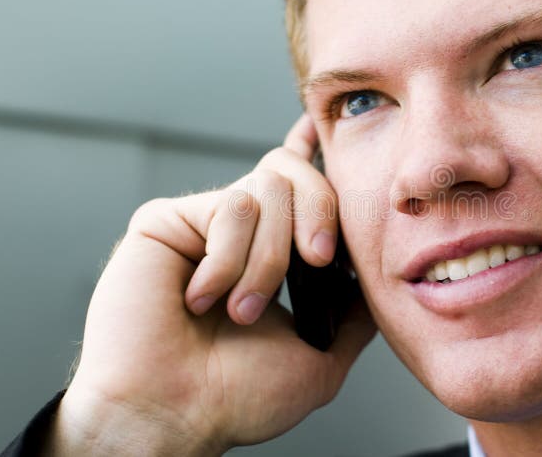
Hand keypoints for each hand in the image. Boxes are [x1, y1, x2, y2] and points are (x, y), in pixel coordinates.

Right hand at [48, 114, 376, 455]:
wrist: (174, 413)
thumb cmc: (239, 397)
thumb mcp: (321, 357)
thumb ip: (352, 313)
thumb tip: (374, 279)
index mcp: (270, 254)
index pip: (293, 188)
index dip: (308, 153)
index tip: (316, 127)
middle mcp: (239, 232)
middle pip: (293, 172)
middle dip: (319, 211)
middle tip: (318, 260)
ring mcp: (204, 223)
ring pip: (266, 191)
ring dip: (267, 260)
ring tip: (242, 311)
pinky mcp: (167, 220)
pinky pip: (229, 209)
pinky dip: (229, 260)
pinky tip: (200, 299)